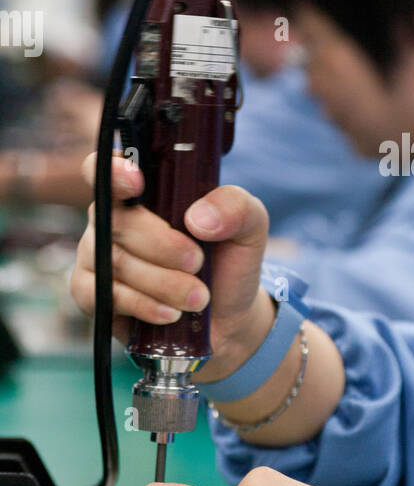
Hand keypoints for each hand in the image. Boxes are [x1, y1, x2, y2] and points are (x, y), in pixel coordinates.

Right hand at [70, 151, 270, 355]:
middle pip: (116, 220)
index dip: (115, 171)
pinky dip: (142, 305)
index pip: (109, 166)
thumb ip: (235, 208)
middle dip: (161, 245)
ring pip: (113, 261)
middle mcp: (114, 217)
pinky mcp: (92, 292)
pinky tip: (170, 313)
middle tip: (198, 263)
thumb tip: (197, 218)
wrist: (225, 318)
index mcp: (146, 190)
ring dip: (162, 282)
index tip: (137, 182)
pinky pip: (101, 295)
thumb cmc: (228, 262)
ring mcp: (97, 254)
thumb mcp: (249, 227)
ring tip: (199, 297)